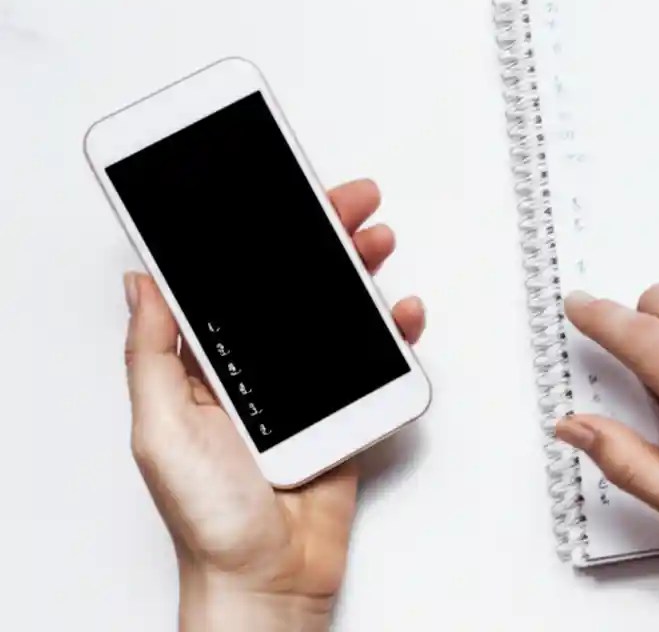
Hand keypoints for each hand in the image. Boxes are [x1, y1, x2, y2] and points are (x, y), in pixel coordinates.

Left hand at [122, 180, 425, 631]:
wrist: (270, 580)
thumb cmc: (208, 519)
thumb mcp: (160, 429)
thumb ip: (153, 354)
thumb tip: (141, 284)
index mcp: (204, 368)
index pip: (232, 283)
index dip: (255, 234)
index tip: (277, 194)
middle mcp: (256, 372)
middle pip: (292, 286)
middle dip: (324, 236)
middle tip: (351, 203)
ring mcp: (303, 391)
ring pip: (338, 314)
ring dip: (361, 272)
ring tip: (378, 242)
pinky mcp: (344, 412)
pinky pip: (374, 362)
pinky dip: (395, 334)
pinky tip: (401, 314)